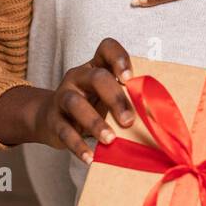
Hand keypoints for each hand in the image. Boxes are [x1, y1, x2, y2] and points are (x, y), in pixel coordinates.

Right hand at [0, 39, 136, 161]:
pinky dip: (78, 145)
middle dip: (116, 98)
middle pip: (97, 77)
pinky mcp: (53, 120)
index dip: (119, 59)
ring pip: (76, 104)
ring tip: (110, 140)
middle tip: (129, 121)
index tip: (129, 78)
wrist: (49, 118)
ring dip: (95, 123)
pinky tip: (90, 157)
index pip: (107, 48)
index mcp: (95, 67)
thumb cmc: (89, 105)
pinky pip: (65, 131)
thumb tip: (156, 118)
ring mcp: (63, 97)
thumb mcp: (105, 95)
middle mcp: (78, 77)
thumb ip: (125, 99)